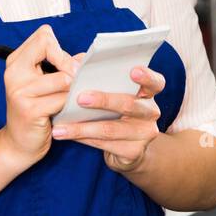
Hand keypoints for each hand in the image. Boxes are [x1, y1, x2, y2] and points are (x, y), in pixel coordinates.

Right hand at [0, 25, 79, 171]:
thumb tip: (86, 57)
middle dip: (68, 65)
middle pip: (50, 47)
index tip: (64, 66)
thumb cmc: (36, 111)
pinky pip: (62, 100)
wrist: (18, 144)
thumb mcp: (45, 83)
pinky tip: (67, 112)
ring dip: (72, 89)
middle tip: (71, 82)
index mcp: (16, 62)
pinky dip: (70, 105)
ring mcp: (20, 92)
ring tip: (69, 99)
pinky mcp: (29, 110)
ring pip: (63, 78)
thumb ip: (62, 66)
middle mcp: (14, 73)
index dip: (59, 49)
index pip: (43, 36)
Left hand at [50, 64, 164, 171]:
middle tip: (80, 98)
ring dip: (82, 127)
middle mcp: (151, 112)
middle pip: (129, 105)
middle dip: (103, 100)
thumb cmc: (115, 112)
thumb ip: (99, 75)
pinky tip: (67, 135)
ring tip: (59, 128)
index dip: (147, 76)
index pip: (155, 82)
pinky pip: (104, 144)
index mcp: (148, 93)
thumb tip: (77, 63)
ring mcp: (144, 134)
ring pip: (110, 129)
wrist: (127, 148)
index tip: (133, 70)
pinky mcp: (133, 152)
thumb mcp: (112, 93)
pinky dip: (83, 139)